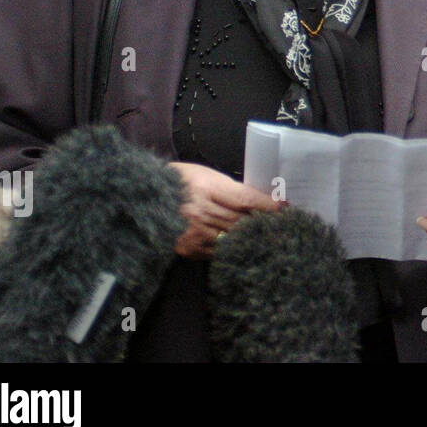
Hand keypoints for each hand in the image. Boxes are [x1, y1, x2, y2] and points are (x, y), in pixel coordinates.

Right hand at [168, 162, 283, 258]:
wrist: (141, 198)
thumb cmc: (177, 181)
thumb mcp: (203, 175)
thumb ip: (230, 189)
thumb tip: (256, 201)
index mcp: (207, 188)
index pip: (245, 199)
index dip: (267, 205)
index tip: (285, 208)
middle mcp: (201, 211)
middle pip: (241, 221)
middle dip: (263, 224)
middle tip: (284, 227)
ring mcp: (194, 232)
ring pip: (232, 238)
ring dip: (251, 239)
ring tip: (269, 239)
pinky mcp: (188, 248)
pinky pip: (217, 251)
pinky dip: (232, 249)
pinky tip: (244, 248)